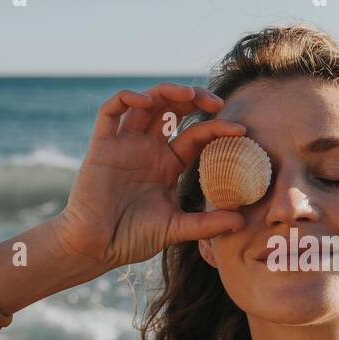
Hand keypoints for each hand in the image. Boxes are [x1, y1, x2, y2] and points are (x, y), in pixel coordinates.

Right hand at [53, 82, 248, 269]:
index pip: (196, 136)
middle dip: (194, 99)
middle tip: (215, 101)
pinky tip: (144, 101)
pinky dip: (125, 98)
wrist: (96, 247)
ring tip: (188, 94)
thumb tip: (241, 222)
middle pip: (173, 110)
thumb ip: (206, 224)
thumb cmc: (132, 238)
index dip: (217, 128)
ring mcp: (125, 144)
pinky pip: (109, 111)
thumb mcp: (176, 229)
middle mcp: (148, 148)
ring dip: (166, 92)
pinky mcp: (102, 146)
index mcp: (167, 164)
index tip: (240, 131)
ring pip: (146, 103)